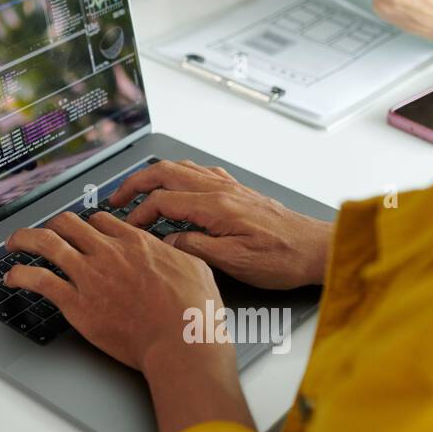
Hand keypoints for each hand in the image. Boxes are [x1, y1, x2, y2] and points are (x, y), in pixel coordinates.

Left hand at [4, 211, 252, 431]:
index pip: (100, 220)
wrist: (181, 343)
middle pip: (69, 223)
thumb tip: (171, 247)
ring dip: (24, 239)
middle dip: (54, 225)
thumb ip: (176, 252)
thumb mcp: (195, 267)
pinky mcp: (76, 303)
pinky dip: (20, 275)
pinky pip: (38, 280)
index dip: (87, 224)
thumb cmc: (193, 313)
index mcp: (136, 243)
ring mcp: (89, 276)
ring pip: (46, 243)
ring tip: (13, 242)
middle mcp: (108, 253)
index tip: (82, 232)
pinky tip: (12, 277)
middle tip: (45, 231)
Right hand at [109, 160, 330, 289]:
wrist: (317, 248)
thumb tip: (167, 242)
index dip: (138, 213)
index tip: (127, 229)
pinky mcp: (238, 191)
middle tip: (116, 199)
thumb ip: (196, 248)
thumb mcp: (236, 263)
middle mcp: (221, 189)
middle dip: (135, 183)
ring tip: (137, 190)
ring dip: (154, 176)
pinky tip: (177, 186)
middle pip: (165, 173)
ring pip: (181, 168)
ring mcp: (229, 187)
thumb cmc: (283, 258)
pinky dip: (178, 175)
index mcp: (217, 206)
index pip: (163, 200)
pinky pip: (200, 172)